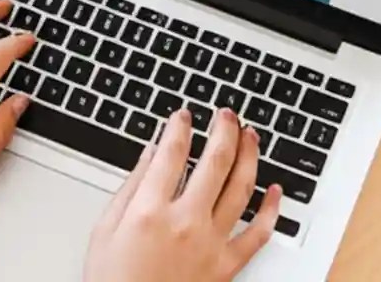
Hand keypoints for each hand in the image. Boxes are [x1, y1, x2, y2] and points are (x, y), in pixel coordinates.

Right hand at [84, 106, 281, 281]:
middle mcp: (185, 222)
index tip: (184, 116)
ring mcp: (211, 243)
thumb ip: (131, 186)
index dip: (180, 126)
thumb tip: (151, 152)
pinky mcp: (227, 265)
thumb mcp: (106, 229)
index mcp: (150, 211)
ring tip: (250, 135)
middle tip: (226, 115)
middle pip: (215, 161)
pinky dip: (271, 209)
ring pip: (241, 187)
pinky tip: (274, 190)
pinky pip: (259, 233)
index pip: (172, 152)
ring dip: (249, 155)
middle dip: (224, 129)